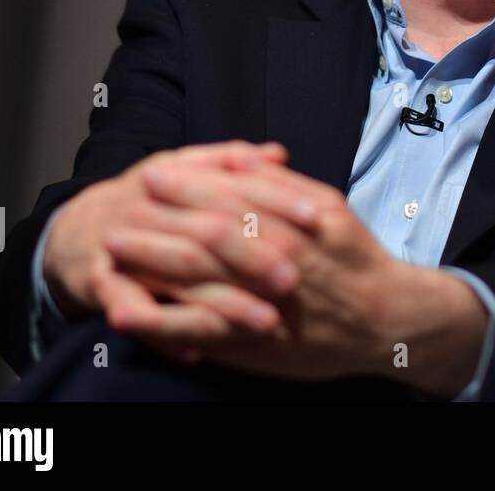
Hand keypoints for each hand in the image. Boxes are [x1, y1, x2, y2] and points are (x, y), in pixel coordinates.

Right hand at [43, 141, 319, 357]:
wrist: (73, 231)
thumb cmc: (146, 201)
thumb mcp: (185, 170)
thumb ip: (231, 161)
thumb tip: (279, 153)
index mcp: (176, 174)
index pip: (234, 183)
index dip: (277, 198)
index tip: (316, 217)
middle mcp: (151, 207)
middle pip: (209, 231)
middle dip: (254, 257)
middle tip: (296, 280)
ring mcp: (124, 247)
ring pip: (179, 276)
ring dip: (222, 303)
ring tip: (265, 323)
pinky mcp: (101, 284)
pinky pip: (137, 314)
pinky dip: (167, 335)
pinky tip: (199, 353)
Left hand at [115, 163, 489, 396]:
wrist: (385, 319)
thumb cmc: (355, 260)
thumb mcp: (329, 206)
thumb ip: (282, 183)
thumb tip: (239, 156)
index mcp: (291, 221)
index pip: (229, 194)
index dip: (188, 183)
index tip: (153, 172)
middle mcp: (274, 257)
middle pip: (204, 231)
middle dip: (158, 217)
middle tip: (120, 202)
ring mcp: (262, 298)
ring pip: (196, 277)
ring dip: (149, 260)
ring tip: (109, 248)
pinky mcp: (253, 338)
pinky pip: (199, 329)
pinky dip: (159, 321)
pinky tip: (126, 313)